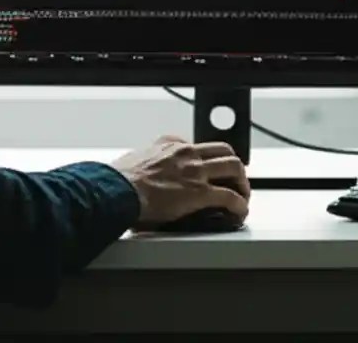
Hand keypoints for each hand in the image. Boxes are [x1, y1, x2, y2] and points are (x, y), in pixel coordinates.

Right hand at [110, 135, 249, 227]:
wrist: (116, 191)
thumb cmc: (117, 181)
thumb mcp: (133, 161)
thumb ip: (144, 163)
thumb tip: (140, 176)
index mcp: (170, 145)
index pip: (197, 145)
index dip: (207, 158)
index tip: (208, 168)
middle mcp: (187, 153)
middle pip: (223, 150)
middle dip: (233, 165)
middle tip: (235, 179)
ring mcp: (195, 172)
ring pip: (234, 167)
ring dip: (242, 182)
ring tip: (242, 195)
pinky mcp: (200, 192)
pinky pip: (230, 197)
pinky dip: (240, 205)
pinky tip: (240, 213)